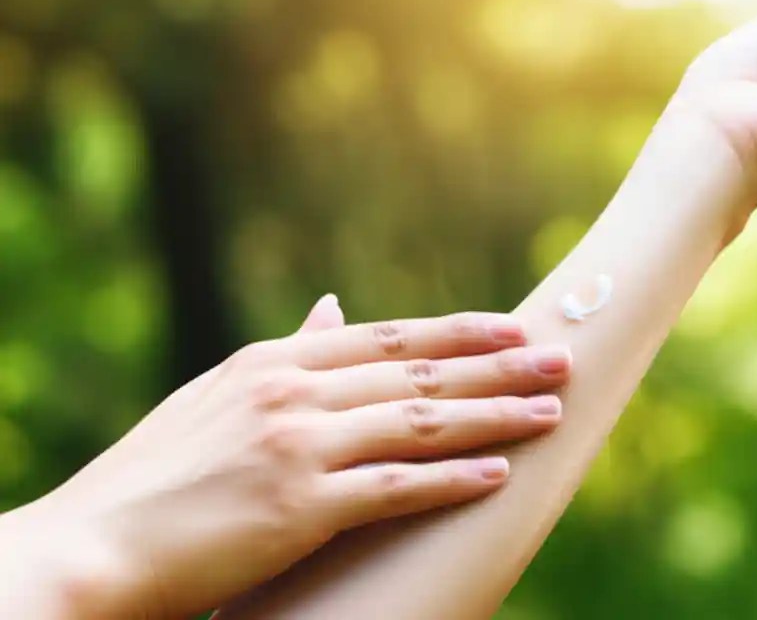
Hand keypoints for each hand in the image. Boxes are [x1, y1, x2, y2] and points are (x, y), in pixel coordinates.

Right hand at [2, 296, 572, 618]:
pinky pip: (397, 486)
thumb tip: (332, 309)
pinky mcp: (299, 505)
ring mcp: (298, 445)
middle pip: (419, 372)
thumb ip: (286, 356)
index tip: (513, 326)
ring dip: (496, 414)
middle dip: (499, 364)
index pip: (388, 338)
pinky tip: (501, 472)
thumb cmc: (156, 481)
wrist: (93, 549)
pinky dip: (455, 477)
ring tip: (552, 408)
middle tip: (561, 354)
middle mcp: (293, 392)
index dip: (458, 331)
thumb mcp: (219, 398)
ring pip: (422, 421)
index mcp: (272, 363)